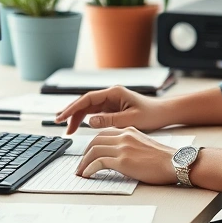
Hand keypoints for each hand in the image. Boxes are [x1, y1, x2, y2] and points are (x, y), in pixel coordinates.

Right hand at [54, 86, 170, 134]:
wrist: (163, 113)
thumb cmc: (151, 114)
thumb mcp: (131, 120)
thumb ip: (110, 120)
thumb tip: (90, 121)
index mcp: (114, 93)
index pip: (87, 99)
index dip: (73, 108)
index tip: (62, 117)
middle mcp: (110, 94)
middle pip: (85, 102)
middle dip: (71, 112)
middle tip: (58, 123)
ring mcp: (111, 101)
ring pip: (88, 108)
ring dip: (77, 117)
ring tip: (67, 129)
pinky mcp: (112, 108)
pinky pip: (94, 113)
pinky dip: (85, 120)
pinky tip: (78, 127)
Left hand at [75, 127, 176, 184]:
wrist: (175, 162)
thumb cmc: (163, 158)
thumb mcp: (143, 144)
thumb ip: (129, 145)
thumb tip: (117, 156)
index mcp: (128, 131)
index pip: (103, 134)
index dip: (92, 144)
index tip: (88, 154)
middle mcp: (124, 136)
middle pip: (95, 141)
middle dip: (85, 154)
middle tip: (81, 165)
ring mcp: (123, 148)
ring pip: (94, 151)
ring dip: (84, 163)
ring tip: (81, 173)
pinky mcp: (123, 161)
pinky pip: (98, 162)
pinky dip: (89, 169)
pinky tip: (88, 175)